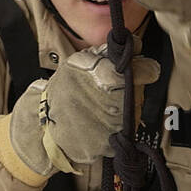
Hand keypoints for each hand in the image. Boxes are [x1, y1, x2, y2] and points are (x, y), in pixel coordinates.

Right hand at [10, 42, 159, 176]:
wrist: (42, 126)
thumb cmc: (63, 90)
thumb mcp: (81, 62)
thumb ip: (109, 52)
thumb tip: (136, 44)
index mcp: (110, 78)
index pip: (148, 71)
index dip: (144, 69)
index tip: (139, 70)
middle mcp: (115, 104)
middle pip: (140, 93)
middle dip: (128, 90)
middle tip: (109, 90)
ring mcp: (113, 128)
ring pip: (133, 114)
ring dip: (122, 109)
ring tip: (100, 107)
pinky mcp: (109, 146)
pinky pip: (122, 133)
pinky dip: (113, 129)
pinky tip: (98, 122)